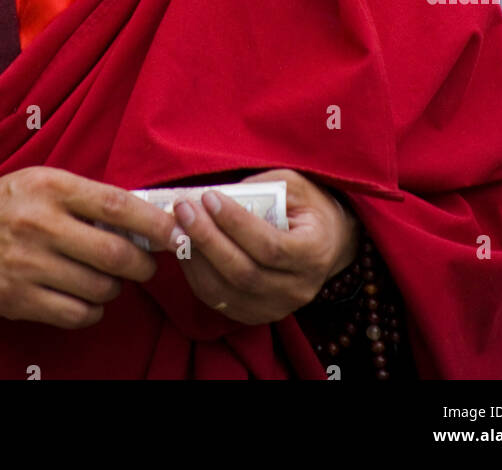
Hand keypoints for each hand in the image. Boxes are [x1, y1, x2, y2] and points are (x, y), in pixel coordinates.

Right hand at [0, 166, 181, 327]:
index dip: (153, 223)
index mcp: (52, 187)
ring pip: (98, 288)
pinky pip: (74, 314)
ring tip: (109, 278)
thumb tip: (145, 216)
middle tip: (146, 265)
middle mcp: (39, 224)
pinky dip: (92, 310)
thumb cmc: (8, 203)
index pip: (117, 206)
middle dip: (143, 265)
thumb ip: (88, 197)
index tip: (175, 232)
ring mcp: (26, 264)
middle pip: (114, 255)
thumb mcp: (44, 181)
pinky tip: (87, 297)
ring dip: (115, 288)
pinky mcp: (16, 298)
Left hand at [171, 168, 359, 325]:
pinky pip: (217, 300)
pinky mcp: (254, 314)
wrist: (327, 243)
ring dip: (195, 258)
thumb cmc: (308, 207)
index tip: (209, 197)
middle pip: (244, 273)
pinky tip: (183, 247)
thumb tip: (216, 195)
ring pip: (225, 291)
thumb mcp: (295, 186)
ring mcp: (275, 307)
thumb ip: (261, 188)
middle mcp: (297, 289)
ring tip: (174, 226)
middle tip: (182, 209)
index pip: (270, 247)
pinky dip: (195, 274)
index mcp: (314, 254)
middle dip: (207, 238)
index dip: (236, 224)